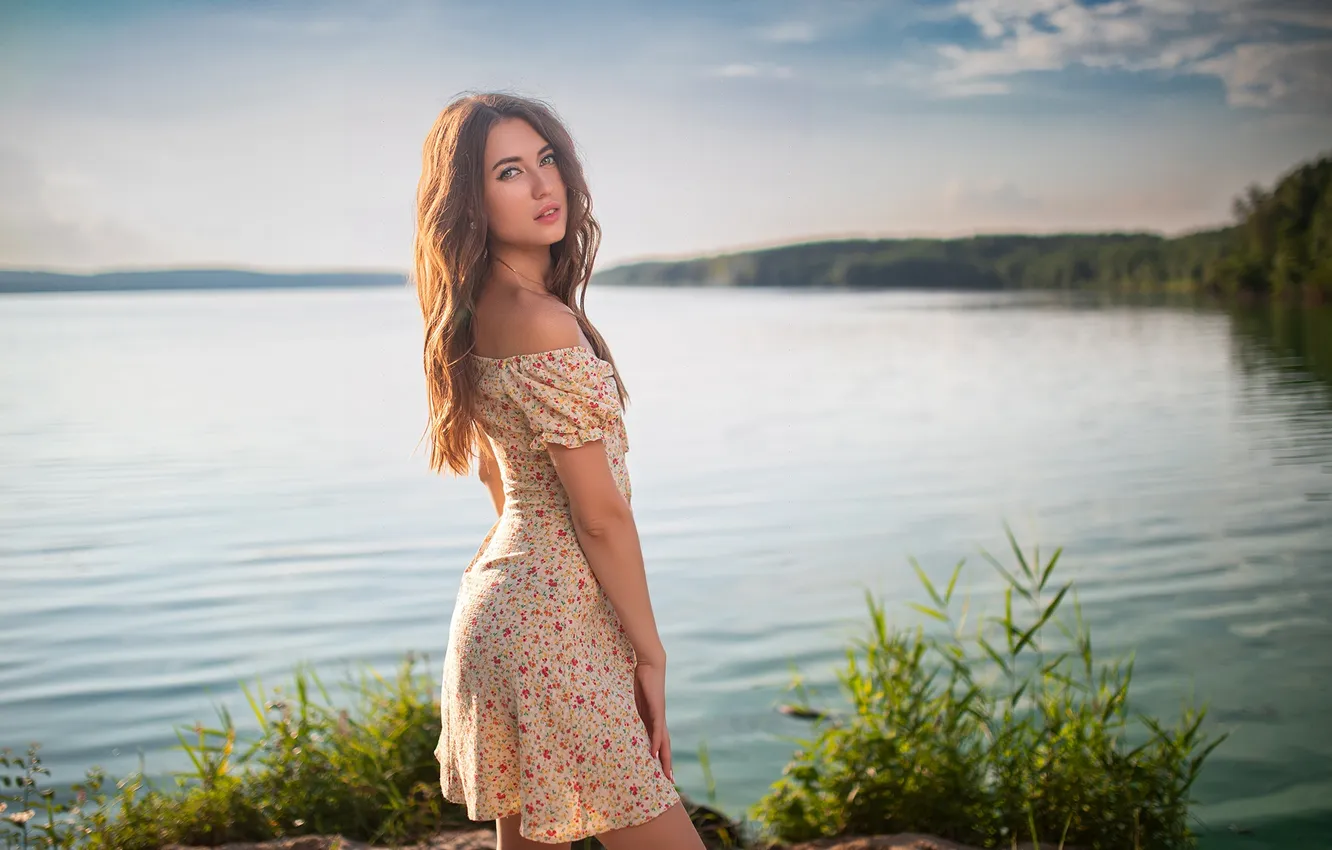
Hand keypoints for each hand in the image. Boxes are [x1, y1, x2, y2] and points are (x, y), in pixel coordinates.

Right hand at [632, 660, 673, 783]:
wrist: (650, 663)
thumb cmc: (640, 678)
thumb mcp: (631, 699)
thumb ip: (628, 710)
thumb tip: (616, 718)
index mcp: (652, 718)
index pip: (658, 741)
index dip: (660, 756)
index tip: (661, 772)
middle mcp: (658, 719)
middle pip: (665, 746)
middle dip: (666, 763)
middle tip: (669, 781)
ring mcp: (659, 715)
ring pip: (664, 742)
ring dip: (665, 758)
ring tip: (665, 774)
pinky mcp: (657, 709)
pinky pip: (657, 729)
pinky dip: (657, 742)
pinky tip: (655, 754)